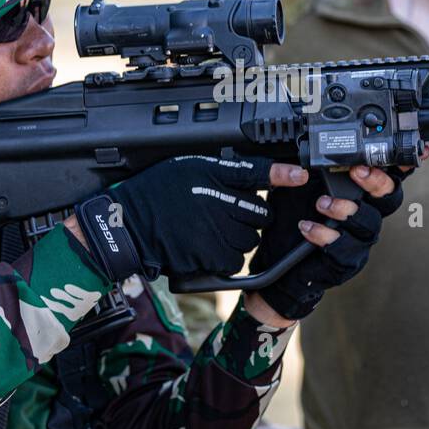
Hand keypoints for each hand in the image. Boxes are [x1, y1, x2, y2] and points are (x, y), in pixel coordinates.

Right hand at [77, 154, 308, 280]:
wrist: (128, 224)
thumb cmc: (155, 194)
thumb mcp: (187, 168)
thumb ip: (221, 172)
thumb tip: (254, 177)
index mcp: (211, 174)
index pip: (255, 171)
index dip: (282, 173)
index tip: (300, 175)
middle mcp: (215, 200)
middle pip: (260, 213)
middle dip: (252, 216)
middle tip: (232, 215)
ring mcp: (212, 229)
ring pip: (250, 239)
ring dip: (241, 238)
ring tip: (216, 232)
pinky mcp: (207, 254)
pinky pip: (234, 260)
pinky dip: (227, 258)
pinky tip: (210, 248)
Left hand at [249, 161, 411, 319]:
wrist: (278, 255)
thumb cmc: (295, 216)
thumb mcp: (298, 183)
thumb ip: (310, 167)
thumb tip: (310, 149)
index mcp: (361, 195)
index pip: (388, 178)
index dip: (399, 167)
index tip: (399, 155)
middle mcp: (367, 216)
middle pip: (389, 198)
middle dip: (377, 182)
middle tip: (356, 172)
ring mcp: (359, 241)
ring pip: (368, 223)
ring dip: (346, 209)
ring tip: (321, 203)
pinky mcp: (347, 262)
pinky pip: (345, 249)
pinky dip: (325, 236)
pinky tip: (307, 228)